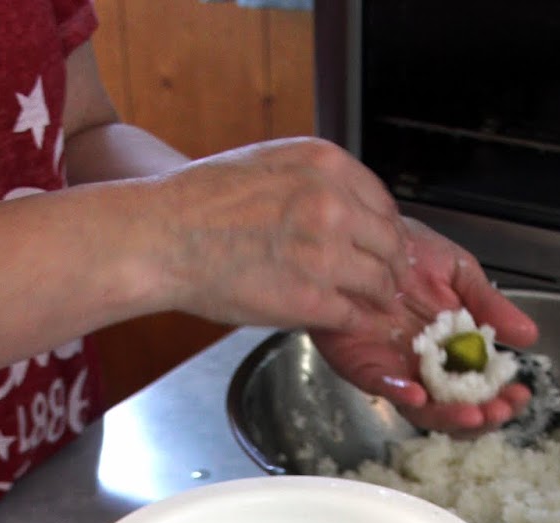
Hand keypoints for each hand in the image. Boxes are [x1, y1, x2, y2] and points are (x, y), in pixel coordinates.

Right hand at [144, 138, 408, 330]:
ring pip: (380, 281)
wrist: (165, 236)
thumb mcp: (267, 161)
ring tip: (379, 306)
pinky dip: (363, 322)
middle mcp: (333, 204)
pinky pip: (355, 315)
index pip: (381, 200)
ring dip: (382, 297)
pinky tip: (363, 325)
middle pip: (389, 242)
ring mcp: (325, 254)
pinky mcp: (311, 299)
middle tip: (391, 281)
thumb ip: (311, 178)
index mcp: (324, 163)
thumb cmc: (200, 201)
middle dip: (394, 265)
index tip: (384, 244)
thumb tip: (340, 200)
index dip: (386, 229)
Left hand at [312, 219, 538, 432]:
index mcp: (450, 352)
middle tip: (501, 410)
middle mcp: (424, 369)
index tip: (521, 395)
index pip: (479, 388)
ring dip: (448, 417)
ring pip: (421, 409)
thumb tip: (530, 337)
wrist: (364, 234)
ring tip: (475, 414)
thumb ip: (491, 306)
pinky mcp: (361, 364)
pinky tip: (421, 394)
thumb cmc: (410, 252)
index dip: (501, 397)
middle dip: (482, 417)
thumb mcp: (461, 275)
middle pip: (453, 410)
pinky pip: (380, 386)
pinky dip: (400, 393)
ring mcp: (393, 371)